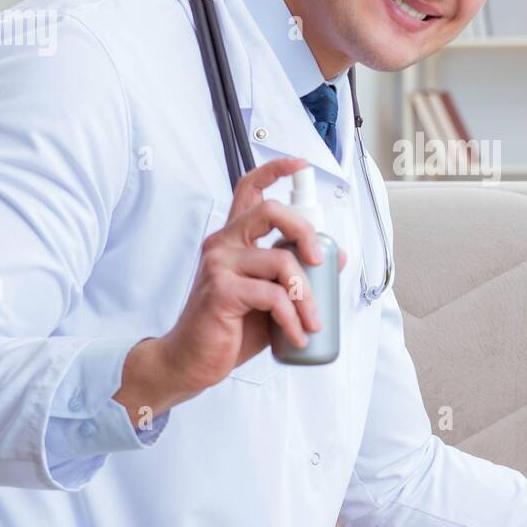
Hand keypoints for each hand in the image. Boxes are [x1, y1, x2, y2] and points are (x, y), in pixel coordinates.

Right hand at [115, 157, 346, 424]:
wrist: (191, 361)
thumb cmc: (229, 328)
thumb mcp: (270, 298)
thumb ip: (295, 275)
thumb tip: (335, 256)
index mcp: (233, 239)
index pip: (249, 190)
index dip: (275, 171)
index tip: (300, 165)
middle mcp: (223, 243)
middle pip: (271, 211)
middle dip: (305, 232)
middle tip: (320, 262)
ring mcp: (219, 264)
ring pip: (281, 262)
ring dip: (307, 297)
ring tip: (312, 323)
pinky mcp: (221, 290)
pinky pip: (273, 296)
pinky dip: (293, 318)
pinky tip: (296, 337)